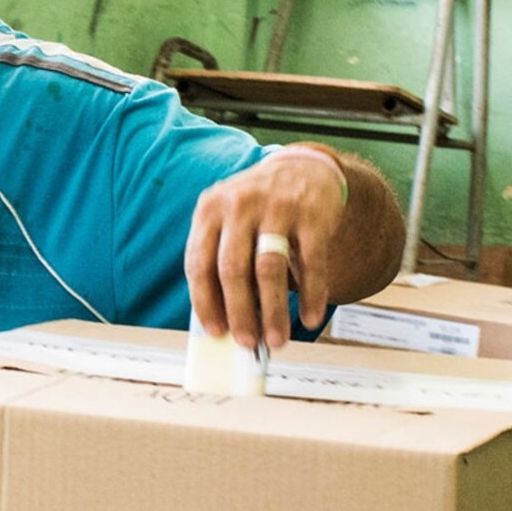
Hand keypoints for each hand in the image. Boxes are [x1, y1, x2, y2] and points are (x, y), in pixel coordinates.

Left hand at [186, 146, 351, 353]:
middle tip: (247, 343)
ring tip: (277, 339)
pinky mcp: (312, 215)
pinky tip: (310, 318)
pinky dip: (312, 296)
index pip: (198, 263)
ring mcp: (277, 208)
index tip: (215, 331)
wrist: (304, 167)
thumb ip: (221, 259)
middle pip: (232, 270)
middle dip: (240, 313)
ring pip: (269, 270)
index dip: (205, 302)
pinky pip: (311, 263)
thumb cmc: (258, 206)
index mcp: (209, 210)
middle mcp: (239, 205)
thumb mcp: (229, 219)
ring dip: (273, 311)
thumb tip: (226, 319)